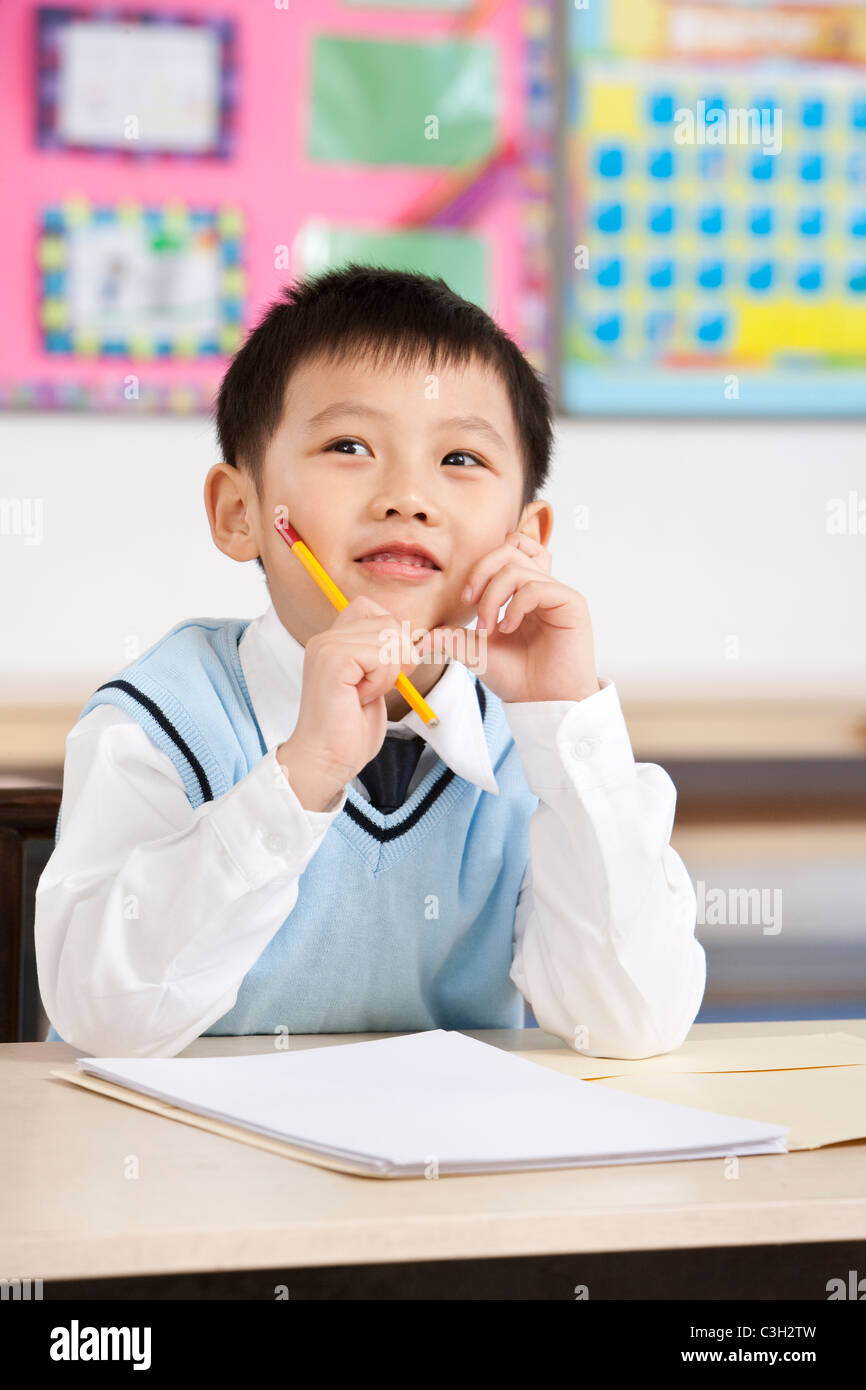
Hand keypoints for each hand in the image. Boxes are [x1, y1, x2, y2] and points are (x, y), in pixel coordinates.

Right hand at [277, 596, 419, 808]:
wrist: (326, 758)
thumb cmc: (349, 728)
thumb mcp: (374, 681)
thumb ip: (384, 653)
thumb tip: (414, 636)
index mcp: (333, 639)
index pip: (374, 609)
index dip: (392, 637)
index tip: (384, 671)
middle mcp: (326, 637)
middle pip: (389, 621)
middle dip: (398, 658)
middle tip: (375, 688)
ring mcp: (327, 646)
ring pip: (389, 639)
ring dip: (389, 673)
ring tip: (364, 694)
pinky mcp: (333, 661)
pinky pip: (382, 657)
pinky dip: (382, 681)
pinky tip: (360, 698)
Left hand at [425, 531, 600, 703]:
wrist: (542, 703)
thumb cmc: (517, 677)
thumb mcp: (475, 652)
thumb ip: (450, 637)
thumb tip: (417, 640)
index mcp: (522, 591)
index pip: (503, 553)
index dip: (480, 568)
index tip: (465, 600)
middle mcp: (541, 586)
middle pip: (510, 548)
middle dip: (481, 572)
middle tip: (469, 603)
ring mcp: (557, 593)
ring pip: (517, 568)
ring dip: (493, 597)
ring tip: (490, 629)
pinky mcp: (571, 603)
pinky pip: (536, 587)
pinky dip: (514, 606)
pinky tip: (509, 629)